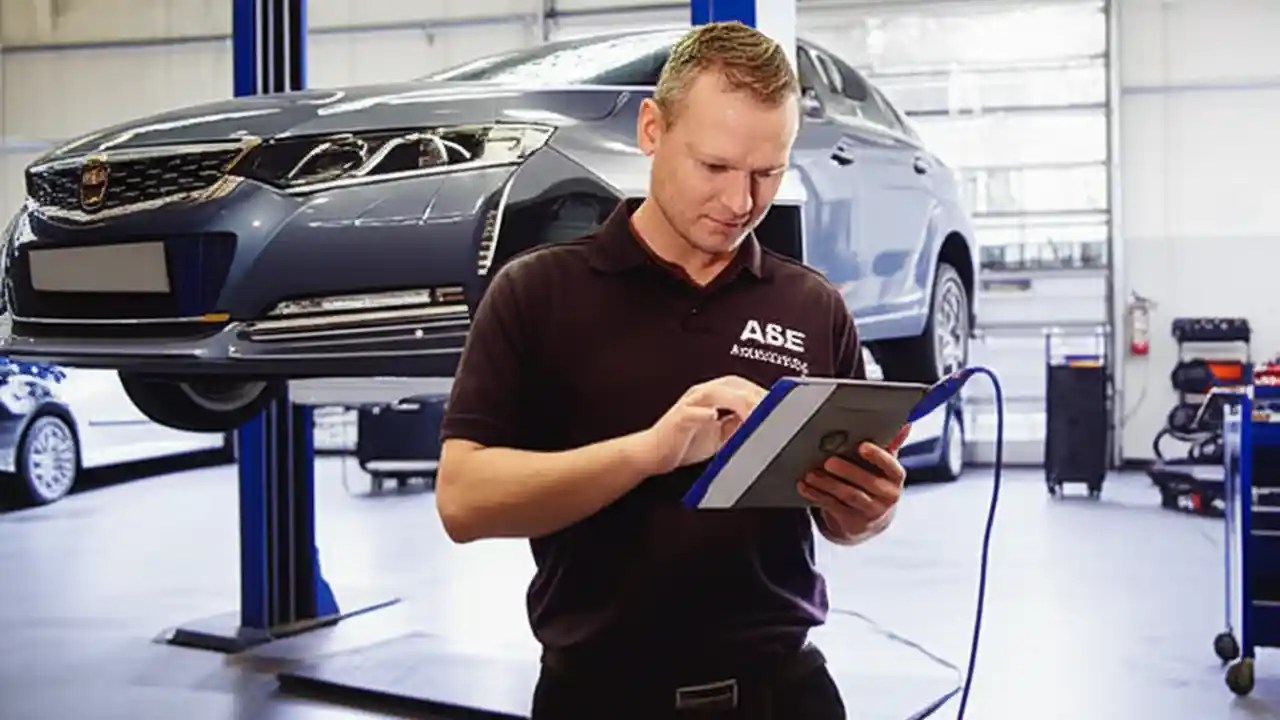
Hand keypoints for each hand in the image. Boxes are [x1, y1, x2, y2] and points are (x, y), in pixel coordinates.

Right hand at [637, 375, 767, 475]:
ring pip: (717, 394)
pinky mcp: (679, 418)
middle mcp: (702, 394)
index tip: (779, 406)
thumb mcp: (721, 434)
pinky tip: (714, 417)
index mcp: (713, 395)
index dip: (761, 394)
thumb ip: (739, 425)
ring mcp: (690, 404)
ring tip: (754, 413)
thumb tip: (762, 423)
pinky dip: (704, 413)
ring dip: (738, 402)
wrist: (655, 454)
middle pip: (734, 385)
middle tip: (773, 409)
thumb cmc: (685, 442)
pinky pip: (692, 412)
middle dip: (755, 395)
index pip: (743, 386)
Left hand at [797, 425, 909, 541]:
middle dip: (847, 471)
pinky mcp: (852, 521)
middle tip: (828, 461)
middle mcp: (887, 496)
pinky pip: (833, 506)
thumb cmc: (875, 482)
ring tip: (811, 474)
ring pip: (848, 495)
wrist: (869, 518)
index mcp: (895, 477)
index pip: (891, 466)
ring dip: (827, 484)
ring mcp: (871, 511)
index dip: (878, 456)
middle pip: (868, 482)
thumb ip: (890, 444)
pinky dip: (816, 495)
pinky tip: (805, 486)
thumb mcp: (884, 464)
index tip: (863, 446)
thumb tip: (904, 424)